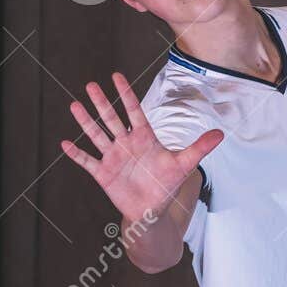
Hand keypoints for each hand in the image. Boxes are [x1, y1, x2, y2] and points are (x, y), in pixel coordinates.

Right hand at [61, 70, 223, 225]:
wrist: (152, 210)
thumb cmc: (166, 185)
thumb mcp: (184, 165)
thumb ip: (199, 148)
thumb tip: (221, 134)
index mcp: (144, 138)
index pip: (134, 111)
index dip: (126, 94)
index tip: (116, 76)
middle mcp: (126, 144)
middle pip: (112, 119)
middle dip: (102, 103)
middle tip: (90, 84)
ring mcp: (113, 157)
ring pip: (97, 136)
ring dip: (86, 121)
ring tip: (74, 105)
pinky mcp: (103, 174)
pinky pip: (88, 162)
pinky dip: (77, 154)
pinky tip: (65, 144)